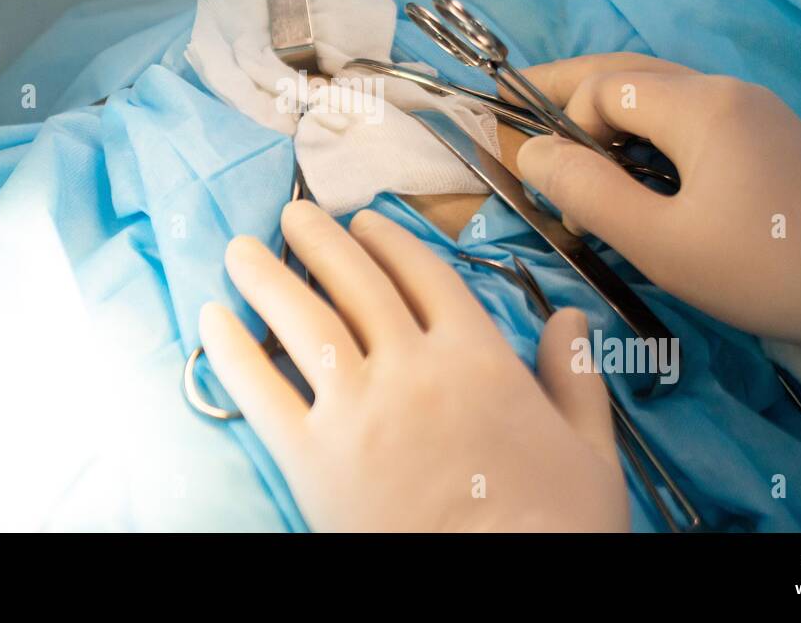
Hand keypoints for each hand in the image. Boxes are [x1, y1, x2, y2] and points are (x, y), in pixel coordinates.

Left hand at [199, 200, 627, 531]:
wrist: (508, 586)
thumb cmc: (557, 525)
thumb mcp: (590, 449)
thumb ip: (575, 377)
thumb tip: (573, 319)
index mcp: (478, 357)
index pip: (424, 275)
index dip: (389, 240)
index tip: (364, 223)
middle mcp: (413, 366)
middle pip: (356, 281)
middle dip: (320, 239)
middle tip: (293, 215)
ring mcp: (359, 409)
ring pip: (303, 318)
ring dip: (267, 274)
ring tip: (240, 249)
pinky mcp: (315, 457)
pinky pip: (261, 388)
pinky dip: (231, 348)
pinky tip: (210, 316)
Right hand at [513, 53, 800, 366]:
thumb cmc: (766, 269)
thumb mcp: (662, 244)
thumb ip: (588, 194)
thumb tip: (529, 152)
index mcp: (700, 106)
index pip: (604, 87)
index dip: (568, 128)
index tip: (564, 193)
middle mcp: (724, 90)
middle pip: (627, 72)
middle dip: (568, 90)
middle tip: (515, 106)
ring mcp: (751, 109)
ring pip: (659, 92)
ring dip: (609, 116)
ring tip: (567, 147)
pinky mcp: (767, 136)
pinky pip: (688, 117)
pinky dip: (647, 134)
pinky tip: (633, 171)